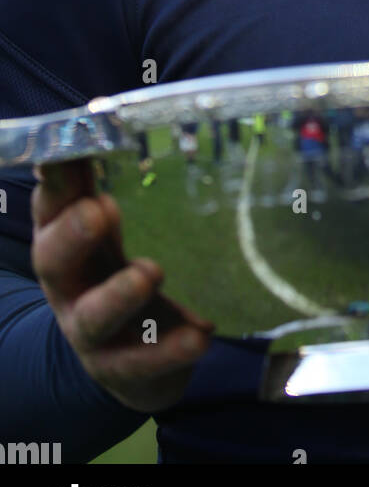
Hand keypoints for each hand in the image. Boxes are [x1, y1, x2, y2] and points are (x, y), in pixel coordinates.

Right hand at [31, 158, 214, 411]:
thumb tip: (105, 118)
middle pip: (52, 260)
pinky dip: (170, 350)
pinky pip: (142, 362)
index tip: (62, 152)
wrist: (129, 362)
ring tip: (151, 272)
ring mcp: (90, 332)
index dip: (54, 182)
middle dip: (72, 234)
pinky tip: (200, 334)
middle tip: (100, 210)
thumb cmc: (115, 274)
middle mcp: (67, 286)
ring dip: (120, 293)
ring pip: (92, 316)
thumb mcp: (107, 232)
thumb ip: (101, 184)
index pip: (50, 208)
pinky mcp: (121, 367)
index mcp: (64, 243)